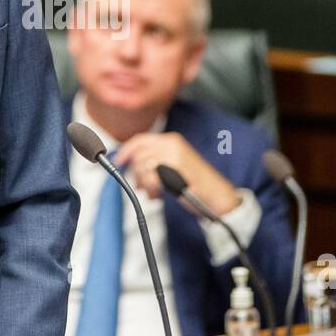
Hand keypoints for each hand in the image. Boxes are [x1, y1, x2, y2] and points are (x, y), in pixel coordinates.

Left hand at [114, 131, 241, 214]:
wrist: (216, 195)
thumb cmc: (194, 183)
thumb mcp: (173, 166)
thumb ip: (155, 160)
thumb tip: (131, 164)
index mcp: (172, 140)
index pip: (140, 140)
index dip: (126, 151)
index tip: (118, 162)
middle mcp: (172, 143)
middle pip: (138, 155)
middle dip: (136, 174)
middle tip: (143, 187)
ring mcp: (173, 155)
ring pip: (142, 166)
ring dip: (144, 183)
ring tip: (153, 192)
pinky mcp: (175, 168)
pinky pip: (151, 177)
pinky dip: (152, 188)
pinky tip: (159, 194)